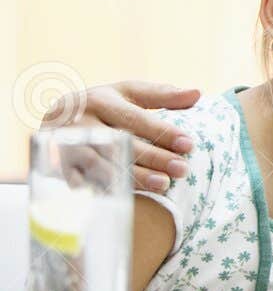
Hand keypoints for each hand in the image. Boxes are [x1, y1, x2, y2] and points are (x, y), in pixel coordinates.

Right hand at [44, 81, 201, 192]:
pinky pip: (84, 181)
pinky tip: (129, 197)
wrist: (55, 119)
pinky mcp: (58, 166)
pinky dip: (107, 189)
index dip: (163, 132)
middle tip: (182, 169)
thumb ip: (162, 94)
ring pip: (104, 165)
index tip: (189, 144)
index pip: (136, 118)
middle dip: (155, 157)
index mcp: (100, 100)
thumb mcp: (128, 93)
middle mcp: (81, 122)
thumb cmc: (104, 106)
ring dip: (134, 177)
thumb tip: (198, 93)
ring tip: (163, 185)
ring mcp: (66, 146)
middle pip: (122, 143)